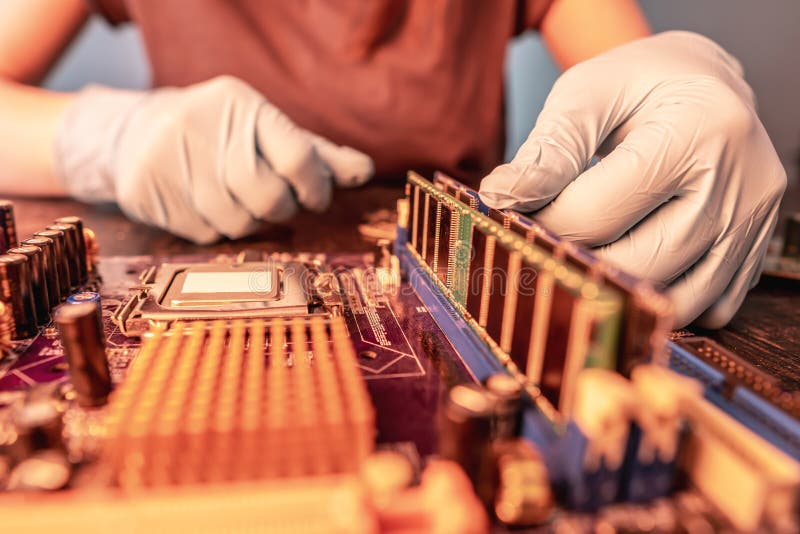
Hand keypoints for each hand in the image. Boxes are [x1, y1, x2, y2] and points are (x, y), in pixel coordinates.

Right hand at [55, 76, 373, 243]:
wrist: (137, 132)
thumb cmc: (222, 134)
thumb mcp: (268, 131)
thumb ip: (317, 154)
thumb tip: (364, 172)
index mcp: (241, 105)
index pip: (298, 157)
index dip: (316, 188)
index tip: (316, 198)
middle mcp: (204, 126)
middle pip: (269, 198)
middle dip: (283, 209)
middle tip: (280, 203)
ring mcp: (171, 159)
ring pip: (238, 223)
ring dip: (250, 221)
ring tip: (241, 200)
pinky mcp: (147, 191)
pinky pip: (206, 235)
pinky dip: (217, 229)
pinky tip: (208, 206)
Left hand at [480, 31, 785, 327]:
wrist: (703, 83)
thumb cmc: (637, 85)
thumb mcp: (587, 95)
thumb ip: (547, 151)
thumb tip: (500, 199)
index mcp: (698, 131)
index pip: (600, 213)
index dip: (544, 225)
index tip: (515, 221)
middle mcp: (741, 184)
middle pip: (640, 263)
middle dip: (577, 263)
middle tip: (540, 247)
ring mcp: (753, 225)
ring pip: (675, 299)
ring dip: (617, 293)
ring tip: (580, 259)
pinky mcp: (754, 252)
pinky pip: (706, 308)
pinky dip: (659, 300)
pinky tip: (628, 268)